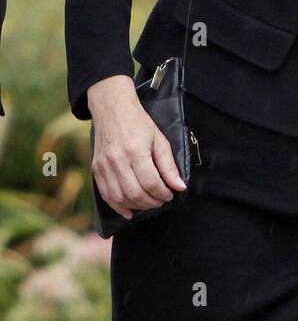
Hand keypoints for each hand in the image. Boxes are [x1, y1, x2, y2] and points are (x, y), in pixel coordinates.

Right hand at [87, 75, 186, 217]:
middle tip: (161, 200)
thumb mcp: (159, 139)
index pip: (151, 182)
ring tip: (149, 202)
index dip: (163, 193)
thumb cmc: (139, 123)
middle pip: (135, 193)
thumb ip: (169, 165)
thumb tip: (179, 186)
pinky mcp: (96, 169)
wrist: (112, 109)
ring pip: (120, 198)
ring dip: (137, 206)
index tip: (170, 194)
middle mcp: (117, 160)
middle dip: (152, 202)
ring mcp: (104, 166)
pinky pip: (106, 195)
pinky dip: (118, 207)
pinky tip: (130, 211)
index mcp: (135, 151)